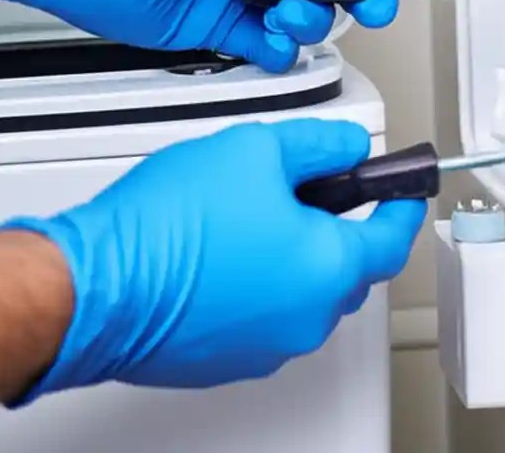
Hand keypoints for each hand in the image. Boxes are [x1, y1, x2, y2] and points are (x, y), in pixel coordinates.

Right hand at [0, 119, 427, 401]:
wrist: (102, 283)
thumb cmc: (170, 224)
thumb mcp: (255, 150)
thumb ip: (318, 145)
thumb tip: (345, 146)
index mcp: (328, 267)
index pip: (393, 238)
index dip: (401, 205)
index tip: (402, 189)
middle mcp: (307, 317)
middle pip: (345, 269)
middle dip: (333, 230)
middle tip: (302, 192)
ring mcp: (267, 346)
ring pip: (300, 295)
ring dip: (288, 260)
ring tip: (241, 219)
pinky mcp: (226, 359)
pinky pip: (258, 318)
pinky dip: (252, 289)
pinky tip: (216, 256)